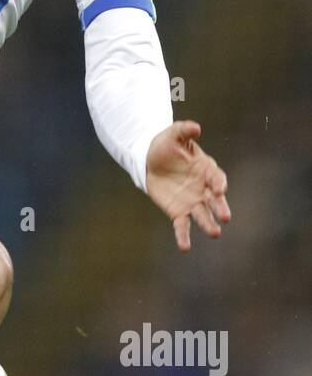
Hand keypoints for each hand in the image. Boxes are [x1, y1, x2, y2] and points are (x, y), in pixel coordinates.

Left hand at [145, 120, 230, 251]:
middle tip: (225, 217)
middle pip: (214, 199)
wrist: (150, 160)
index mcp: (206, 168)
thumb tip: (195, 127)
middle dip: (220, 207)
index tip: (220, 189)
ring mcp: (192, 201)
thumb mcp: (173, 134)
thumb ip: (184, 130)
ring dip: (208, 223)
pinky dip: (183, 236)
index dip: (218, 183)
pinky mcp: (178, 211)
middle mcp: (203, 188)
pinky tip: (184, 247)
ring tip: (215, 233)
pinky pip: (182, 225)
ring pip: (203, 214)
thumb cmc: (166, 145)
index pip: (216, 177)